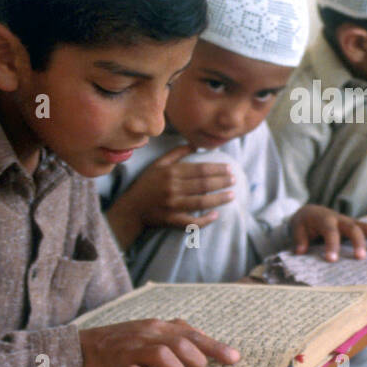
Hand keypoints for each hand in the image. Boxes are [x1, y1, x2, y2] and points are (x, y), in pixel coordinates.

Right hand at [79, 318, 239, 366]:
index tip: (234, 359)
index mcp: (156, 327)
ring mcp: (131, 351)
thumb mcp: (146, 333)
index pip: (192, 334)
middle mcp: (146, 335)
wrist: (79, 351)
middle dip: (197, 361)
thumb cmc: (119, 344)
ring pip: (165, 356)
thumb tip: (201, 347)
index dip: (215, 346)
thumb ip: (171, 336)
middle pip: (182, 344)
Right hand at [115, 144, 234, 230]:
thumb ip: (176, 153)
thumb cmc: (146, 184)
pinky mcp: (171, 220)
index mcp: (171, 173)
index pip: (199, 170)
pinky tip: (215, 215)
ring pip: (201, 202)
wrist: (131, 209)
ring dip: (219, 199)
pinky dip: (204, 220)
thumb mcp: (158, 164)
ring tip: (232, 195)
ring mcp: (172, 205)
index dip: (217, 169)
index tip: (229, 168)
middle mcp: (173, 188)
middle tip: (235, 179)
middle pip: (203, 184)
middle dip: (221, 182)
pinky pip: (191, 221)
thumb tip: (195, 144)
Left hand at [290, 205, 366, 260]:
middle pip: (352, 228)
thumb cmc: (305, 223)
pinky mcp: (358, 225)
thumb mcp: (297, 228)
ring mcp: (351, 222)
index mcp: (325, 220)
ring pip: (366, 226)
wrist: (312, 211)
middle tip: (361, 257)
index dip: (331, 245)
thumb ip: (299, 239)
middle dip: (358, 242)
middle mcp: (341, 219)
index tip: (332, 259)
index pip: (330, 231)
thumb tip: (300, 252)